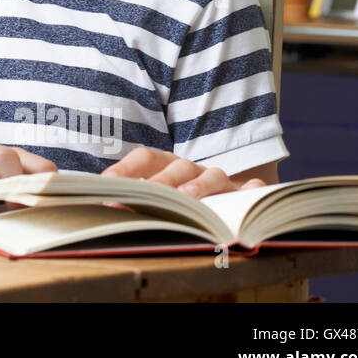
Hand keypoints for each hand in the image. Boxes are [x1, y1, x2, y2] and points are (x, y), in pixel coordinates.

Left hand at [101, 148, 264, 197]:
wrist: (224, 195)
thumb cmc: (179, 198)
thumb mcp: (157, 195)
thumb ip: (135, 194)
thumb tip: (104, 200)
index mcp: (166, 164)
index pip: (145, 157)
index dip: (126, 168)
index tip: (107, 183)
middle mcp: (192, 169)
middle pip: (176, 168)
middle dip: (160, 182)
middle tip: (145, 198)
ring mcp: (220, 179)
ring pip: (211, 175)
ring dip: (200, 185)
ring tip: (187, 198)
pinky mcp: (244, 193)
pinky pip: (252, 188)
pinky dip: (252, 190)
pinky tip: (251, 193)